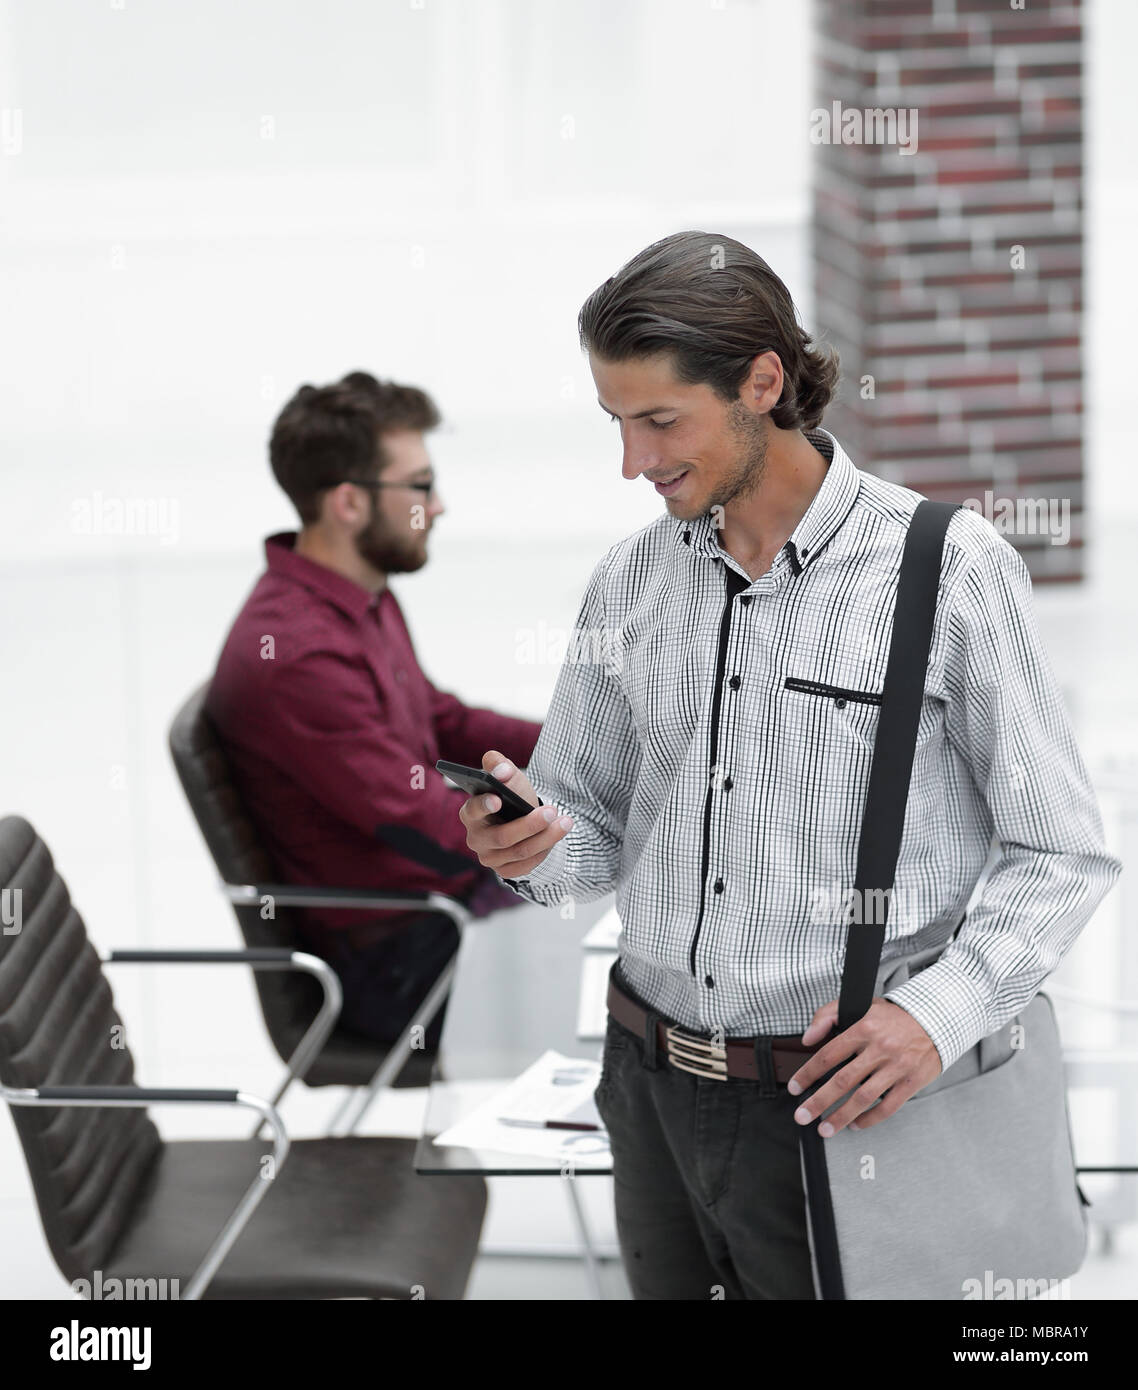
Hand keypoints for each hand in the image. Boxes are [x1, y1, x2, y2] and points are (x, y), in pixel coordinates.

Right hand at [457, 750, 573, 878]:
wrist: (521, 821)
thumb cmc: (512, 797)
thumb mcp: (508, 779)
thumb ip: (501, 766)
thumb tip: (502, 770)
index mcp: (470, 813)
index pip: (473, 810)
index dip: (484, 805)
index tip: (498, 798)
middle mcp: (476, 838)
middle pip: (503, 836)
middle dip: (529, 824)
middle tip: (552, 811)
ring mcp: (489, 857)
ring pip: (520, 851)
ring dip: (546, 837)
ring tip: (565, 822)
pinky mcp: (505, 870)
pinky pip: (527, 864)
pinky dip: (544, 850)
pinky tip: (557, 836)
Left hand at [786, 997, 941, 1136]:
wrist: (934, 1019)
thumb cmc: (893, 1016)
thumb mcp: (860, 1006)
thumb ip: (827, 1015)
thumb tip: (807, 1038)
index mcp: (863, 1028)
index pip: (828, 1054)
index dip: (808, 1073)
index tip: (795, 1087)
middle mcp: (879, 1048)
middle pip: (843, 1080)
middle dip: (819, 1101)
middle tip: (802, 1116)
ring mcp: (896, 1067)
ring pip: (864, 1097)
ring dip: (841, 1117)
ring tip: (825, 1129)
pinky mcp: (911, 1082)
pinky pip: (888, 1107)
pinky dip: (870, 1119)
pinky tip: (855, 1124)